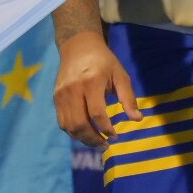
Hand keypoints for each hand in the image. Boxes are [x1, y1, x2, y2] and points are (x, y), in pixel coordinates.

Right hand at [53, 31, 140, 146]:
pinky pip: (62, 121)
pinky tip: (85, 134)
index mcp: (91, 82)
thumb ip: (128, 98)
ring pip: (69, 125)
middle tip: (106, 146)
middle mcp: (73, 90)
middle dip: (93, 139)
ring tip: (97, 143)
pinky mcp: (56, 98)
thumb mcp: (120, 75)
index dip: (106, 128)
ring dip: (83, 139)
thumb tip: (137, 119)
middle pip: (79, 123)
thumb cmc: (104, 62)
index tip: (115, 136)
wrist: (78, 47)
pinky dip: (74, 132)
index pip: (96, 113)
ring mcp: (61, 95)